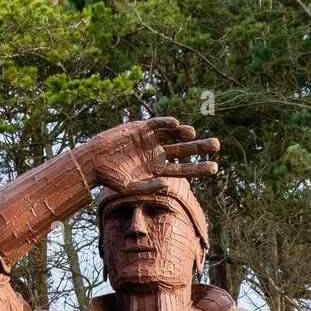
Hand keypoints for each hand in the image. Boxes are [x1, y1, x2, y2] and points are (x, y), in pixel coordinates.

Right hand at [87, 117, 219, 195]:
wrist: (94, 161)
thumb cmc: (111, 178)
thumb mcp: (131, 187)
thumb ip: (149, 186)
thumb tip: (167, 185)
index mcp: (158, 170)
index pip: (183, 170)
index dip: (199, 169)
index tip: (215, 168)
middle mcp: (157, 154)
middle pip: (183, 151)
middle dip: (200, 148)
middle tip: (217, 144)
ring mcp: (150, 141)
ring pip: (173, 135)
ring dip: (184, 134)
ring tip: (193, 133)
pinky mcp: (140, 128)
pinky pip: (157, 124)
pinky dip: (165, 124)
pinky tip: (175, 125)